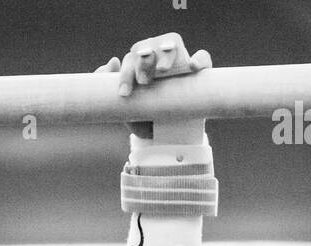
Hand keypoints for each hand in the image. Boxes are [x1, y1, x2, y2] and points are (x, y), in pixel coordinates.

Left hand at [95, 33, 211, 141]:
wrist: (166, 137)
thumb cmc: (143, 117)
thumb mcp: (124, 109)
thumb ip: (107, 91)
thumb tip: (111, 62)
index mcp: (140, 64)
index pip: (133, 57)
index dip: (127, 72)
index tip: (125, 94)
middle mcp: (158, 58)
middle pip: (150, 46)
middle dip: (144, 61)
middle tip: (143, 82)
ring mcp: (179, 62)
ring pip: (172, 43)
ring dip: (165, 54)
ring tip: (163, 71)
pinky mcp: (198, 73)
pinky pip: (202, 58)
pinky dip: (199, 59)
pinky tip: (192, 68)